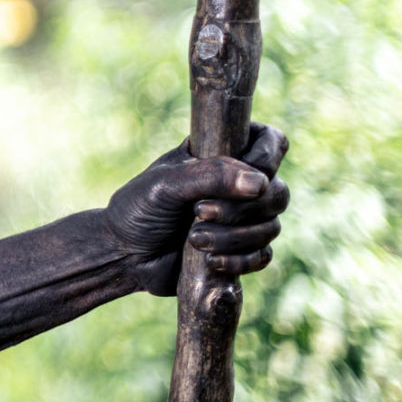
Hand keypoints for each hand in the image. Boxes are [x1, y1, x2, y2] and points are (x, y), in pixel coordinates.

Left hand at [104, 122, 288, 296]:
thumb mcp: (165, 184)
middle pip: (278, 191)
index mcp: (220, 154)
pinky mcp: (241, 250)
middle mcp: (236, 184)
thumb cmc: (138, 209)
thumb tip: (260, 183)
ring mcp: (241, 218)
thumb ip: (210, 176)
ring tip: (194, 239)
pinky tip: (211, 261)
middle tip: (199, 212)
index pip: (270, 141)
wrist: (124, 254)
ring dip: (235, 237)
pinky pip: (264, 256)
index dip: (268, 156)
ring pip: (271, 226)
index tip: (251, 175)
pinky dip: (242, 260)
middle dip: (244, 208)